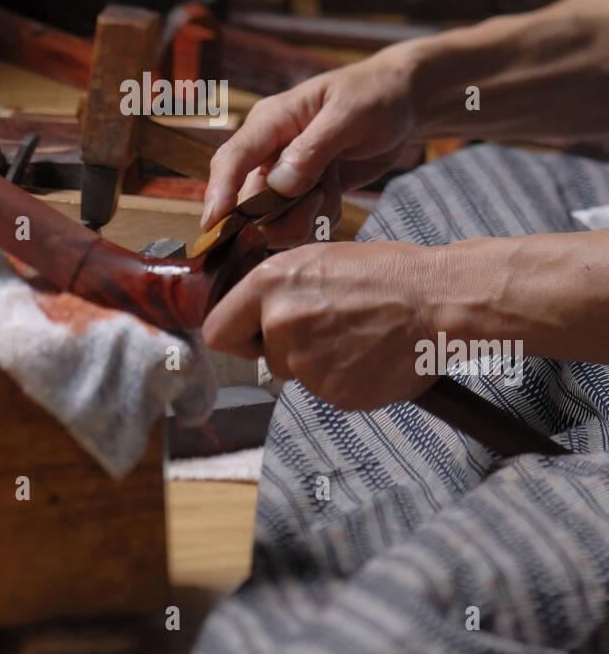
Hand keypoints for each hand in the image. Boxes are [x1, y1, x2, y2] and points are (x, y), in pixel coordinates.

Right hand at [201, 46, 417, 230]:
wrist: (402, 102)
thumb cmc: (375, 95)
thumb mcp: (350, 115)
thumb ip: (314, 148)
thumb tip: (279, 184)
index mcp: (271, 121)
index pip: (232, 159)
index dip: (219, 193)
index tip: (214, 226)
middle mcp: (269, 150)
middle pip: (250, 200)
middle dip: (281, 216)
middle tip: (320, 202)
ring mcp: (285, 173)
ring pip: (273, 218)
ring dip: (304, 219)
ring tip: (334, 192)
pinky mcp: (304, 191)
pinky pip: (298, 222)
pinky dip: (318, 220)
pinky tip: (337, 196)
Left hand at [203, 239, 451, 410]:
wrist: (436, 301)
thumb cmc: (386, 274)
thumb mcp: (319, 260)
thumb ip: (278, 288)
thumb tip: (252, 313)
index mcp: (270, 284)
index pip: (218, 330)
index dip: (236, 334)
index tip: (250, 335)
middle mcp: (281, 323)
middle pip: (261, 356)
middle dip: (285, 347)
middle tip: (326, 327)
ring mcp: (308, 362)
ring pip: (296, 373)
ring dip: (317, 362)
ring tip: (354, 335)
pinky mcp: (335, 392)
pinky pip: (326, 390)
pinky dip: (343, 378)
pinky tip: (367, 354)